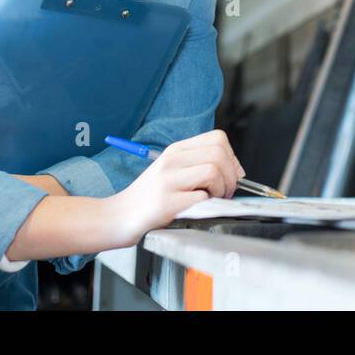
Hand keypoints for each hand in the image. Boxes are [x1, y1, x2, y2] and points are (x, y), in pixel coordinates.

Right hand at [105, 129, 245, 245]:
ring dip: (220, 190)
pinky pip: (201, 198)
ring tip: (211, 200)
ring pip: (213, 172)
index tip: (232, 174)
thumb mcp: (172, 170)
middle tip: (224, 192)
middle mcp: (171, 161)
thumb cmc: (149, 196)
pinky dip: (205, 205)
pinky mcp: (166, 203)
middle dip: (231, 177)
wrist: (118, 216)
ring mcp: (168, 181)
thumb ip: (199, 164)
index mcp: (175, 150)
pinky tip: (196, 209)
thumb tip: (235, 170)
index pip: (218, 139)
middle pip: (219, 155)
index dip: (232, 157)